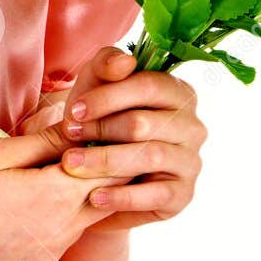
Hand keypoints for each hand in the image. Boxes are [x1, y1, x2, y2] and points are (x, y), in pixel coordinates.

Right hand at [0, 109, 128, 260]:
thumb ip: (47, 142)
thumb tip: (84, 128)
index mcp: (55, 197)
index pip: (110, 170)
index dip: (108, 148)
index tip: (97, 133)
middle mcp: (61, 234)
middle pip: (103, 199)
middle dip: (99, 175)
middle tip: (76, 152)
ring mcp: (48, 259)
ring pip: (81, 223)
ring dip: (74, 201)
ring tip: (42, 180)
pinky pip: (56, 244)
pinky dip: (50, 226)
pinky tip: (19, 214)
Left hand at [55, 46, 206, 230]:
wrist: (101, 172)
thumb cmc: (101, 120)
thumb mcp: (98, 86)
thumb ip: (107, 65)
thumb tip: (125, 62)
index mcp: (178, 92)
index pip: (148, 86)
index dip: (107, 97)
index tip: (74, 110)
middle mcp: (192, 126)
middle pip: (144, 123)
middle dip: (100, 129)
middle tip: (67, 137)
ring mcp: (191, 161)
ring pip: (149, 157)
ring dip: (105, 161)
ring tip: (72, 166)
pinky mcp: (183, 195)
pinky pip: (155, 195)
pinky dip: (122, 197)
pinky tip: (93, 197)